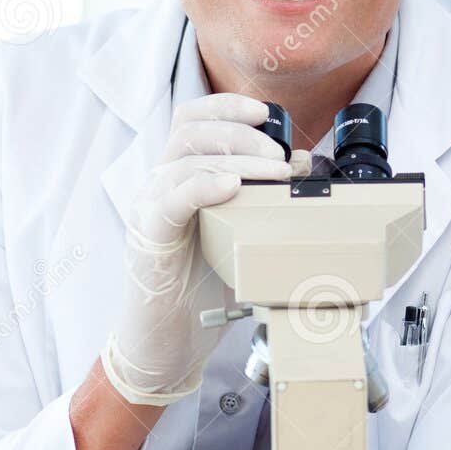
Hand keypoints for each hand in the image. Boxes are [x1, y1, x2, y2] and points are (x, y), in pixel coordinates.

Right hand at [105, 93, 291, 403]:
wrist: (168, 343)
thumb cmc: (204, 287)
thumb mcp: (240, 232)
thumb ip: (261, 198)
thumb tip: (301, 166)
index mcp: (179, 176)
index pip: (192, 119)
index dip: (227, 106)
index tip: (265, 113)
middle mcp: (160, 185)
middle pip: (191, 131)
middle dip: (243, 135)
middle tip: (281, 158)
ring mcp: (150, 209)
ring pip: (186, 161)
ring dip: (238, 161)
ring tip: (275, 175)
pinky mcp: (149, 237)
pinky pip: (172, 199)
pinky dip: (203, 186)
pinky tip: (232, 188)